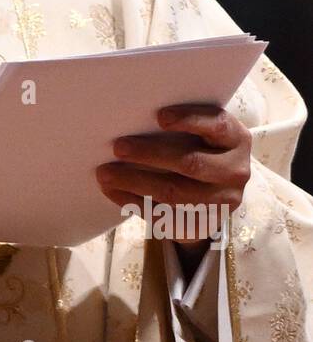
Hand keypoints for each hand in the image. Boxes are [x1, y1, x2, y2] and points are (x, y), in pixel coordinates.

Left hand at [95, 103, 251, 260]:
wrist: (214, 192)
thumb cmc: (199, 148)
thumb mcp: (202, 133)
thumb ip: (182, 125)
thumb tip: (132, 117)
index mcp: (236, 139)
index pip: (217, 125)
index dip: (190, 120)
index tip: (159, 117)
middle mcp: (235, 171)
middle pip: (190, 163)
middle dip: (150, 154)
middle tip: (117, 147)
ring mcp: (222, 202)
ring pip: (174, 193)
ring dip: (134, 182)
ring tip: (105, 173)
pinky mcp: (203, 224)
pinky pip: (164, 216)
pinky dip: (133, 202)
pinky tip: (113, 191)